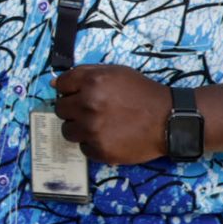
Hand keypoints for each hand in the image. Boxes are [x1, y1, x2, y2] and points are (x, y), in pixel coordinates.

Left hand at [53, 64, 171, 164]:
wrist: (168, 119)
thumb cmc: (142, 93)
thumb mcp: (116, 72)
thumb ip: (84, 73)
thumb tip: (54, 85)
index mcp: (92, 82)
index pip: (61, 86)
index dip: (70, 90)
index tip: (79, 94)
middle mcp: (88, 105)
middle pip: (60, 109)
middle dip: (73, 109)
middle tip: (93, 111)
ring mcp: (93, 130)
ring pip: (68, 131)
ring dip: (80, 128)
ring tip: (100, 125)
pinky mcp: (99, 150)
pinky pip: (83, 148)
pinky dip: (93, 143)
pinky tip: (109, 136)